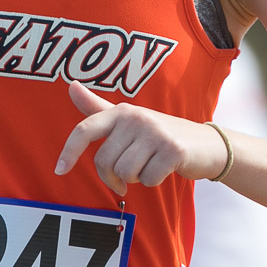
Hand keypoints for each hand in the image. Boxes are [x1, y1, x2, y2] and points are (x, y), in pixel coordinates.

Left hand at [54, 82, 229, 194]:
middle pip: (104, 162)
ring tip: (149, 166)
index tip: (59, 171)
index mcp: (122, 111)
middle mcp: (136, 117)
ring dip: (135, 178)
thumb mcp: (130, 120)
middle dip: (113, 177)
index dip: (68, 151)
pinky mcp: (173, 149)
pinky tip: (164, 169)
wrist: (206, 144)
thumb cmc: (161, 135)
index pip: (85, 129)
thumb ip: (99, 108)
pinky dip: (154, 181)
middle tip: (126, 177)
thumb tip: (71, 85)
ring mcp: (156, 132)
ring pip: (125, 172)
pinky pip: (148, 179)